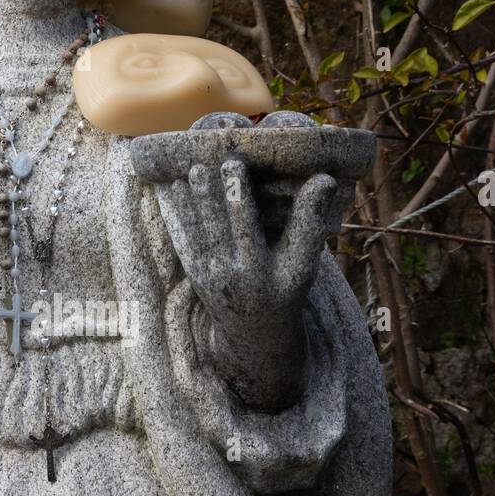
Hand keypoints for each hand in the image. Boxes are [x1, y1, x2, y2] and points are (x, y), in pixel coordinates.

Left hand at [155, 153, 337, 408]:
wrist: (255, 333)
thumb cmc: (286, 289)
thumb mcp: (304, 264)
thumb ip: (310, 222)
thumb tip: (323, 178)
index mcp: (260, 271)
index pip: (247, 226)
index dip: (238, 194)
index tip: (233, 164)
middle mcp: (230, 275)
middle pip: (216, 227)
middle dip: (209, 194)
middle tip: (203, 162)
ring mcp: (208, 276)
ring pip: (195, 231)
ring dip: (189, 200)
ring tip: (189, 169)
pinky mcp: (194, 274)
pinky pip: (182, 240)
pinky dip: (176, 215)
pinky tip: (171, 188)